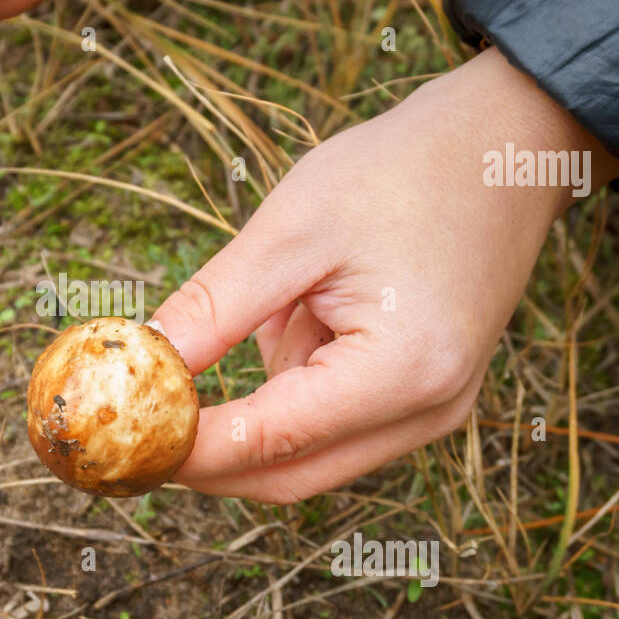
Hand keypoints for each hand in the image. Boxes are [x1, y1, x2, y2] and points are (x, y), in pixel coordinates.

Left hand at [150, 47, 618, 504]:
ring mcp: (432, 411)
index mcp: (402, 373)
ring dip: (250, 413)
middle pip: (288, 476)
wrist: (504, 143)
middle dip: (205, 458)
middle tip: (130, 429)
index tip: (114, 437)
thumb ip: (214, 310)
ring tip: (262, 311)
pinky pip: (332, 419)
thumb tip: (141, 367)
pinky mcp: (423, 395)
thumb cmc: (403, 172)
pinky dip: (288, 386)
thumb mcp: (291, 231)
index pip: (268, 440)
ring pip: (307, 455)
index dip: (184, 446)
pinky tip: (301, 311)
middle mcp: (427, 412)